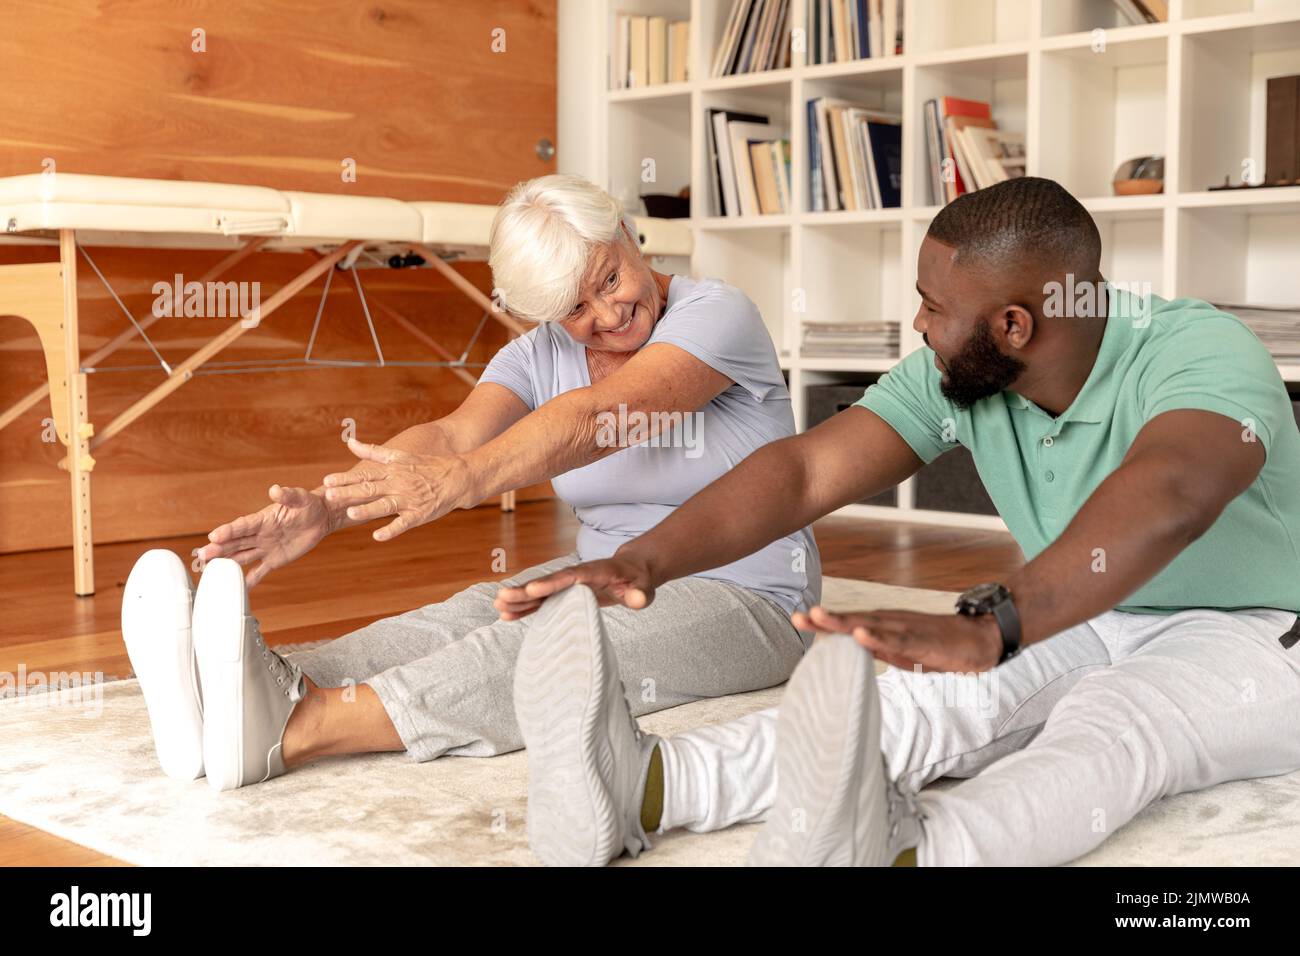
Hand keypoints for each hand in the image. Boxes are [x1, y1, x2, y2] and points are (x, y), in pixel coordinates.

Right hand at [198, 484, 332, 586]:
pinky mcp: (274, 559)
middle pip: (236, 542)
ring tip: (208, 569)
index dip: (229, 531)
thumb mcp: (300, 498)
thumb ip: (288, 495)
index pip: (243, 526)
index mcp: (263, 519)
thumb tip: (276, 489)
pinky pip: (259, 571)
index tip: (214, 536)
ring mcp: (265, 547)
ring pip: (241, 556)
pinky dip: (249, 580)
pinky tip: (237, 588)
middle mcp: (260, 534)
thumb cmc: (309, 505)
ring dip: (226, 562)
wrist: (320, 518)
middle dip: (218, 548)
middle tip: (202, 555)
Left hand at [322, 437, 474, 541]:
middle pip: (371, 488)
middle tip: (331, 496)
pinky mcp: (419, 515)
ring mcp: (409, 500)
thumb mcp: (400, 455)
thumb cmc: (427, 466)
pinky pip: (404, 523)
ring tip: (351, 513)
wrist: (458, 477)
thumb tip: (350, 443)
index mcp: (392, 470)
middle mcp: (398, 484)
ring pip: (385, 505)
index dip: (346, 478)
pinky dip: (391, 530)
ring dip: (368, 509)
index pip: (365, 474)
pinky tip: (377, 536)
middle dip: (350, 492)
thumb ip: (373, 452)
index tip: (327, 481)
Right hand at [494, 554, 656, 620]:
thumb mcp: (645, 587)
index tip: (532, 589)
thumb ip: (641, 594)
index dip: (552, 583)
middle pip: (548, 582)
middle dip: (525, 590)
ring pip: (541, 591)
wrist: (632, 570)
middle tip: (501, 597)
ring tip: (499, 606)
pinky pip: (542, 601)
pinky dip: (526, 607)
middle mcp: (576, 576)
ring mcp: (568, 585)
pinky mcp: (565, 594)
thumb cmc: (638, 580)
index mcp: (595, 571)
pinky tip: (508, 614)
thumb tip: (637, 599)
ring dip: (520, 599)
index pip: (571, 577)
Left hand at [792, 605, 1003, 672]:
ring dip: (843, 621)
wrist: (976, 641)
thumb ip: (875, 650)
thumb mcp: (900, 651)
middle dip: (824, 619)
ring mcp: (905, 629)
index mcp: (883, 626)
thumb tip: (850, 653)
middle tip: (797, 616)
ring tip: (819, 617)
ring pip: (870, 625)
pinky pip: (897, 640)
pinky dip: (878, 637)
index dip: (823, 622)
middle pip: (852, 620)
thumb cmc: (936, 646)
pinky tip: (860, 635)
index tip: (797, 619)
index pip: (848, 624)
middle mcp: (890, 622)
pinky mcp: (921, 640)